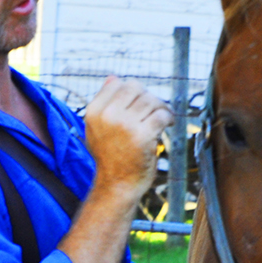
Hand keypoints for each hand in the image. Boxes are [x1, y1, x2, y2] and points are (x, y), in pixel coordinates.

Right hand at [83, 77, 174, 200]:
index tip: (140, 103)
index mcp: (94, 111)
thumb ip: (104, 103)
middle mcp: (107, 116)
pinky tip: (167, 124)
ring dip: (161, 107)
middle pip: (136, 88)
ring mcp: (125, 125)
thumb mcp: (98, 128)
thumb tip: (112, 77)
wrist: (116, 186)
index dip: (133, 91)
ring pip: (151, 100)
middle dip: (148, 97)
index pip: (117, 83)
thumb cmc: (110, 156)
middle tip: (155, 110)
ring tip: (163, 117)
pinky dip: (168, 118)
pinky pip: (161, 114)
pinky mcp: (142, 136)